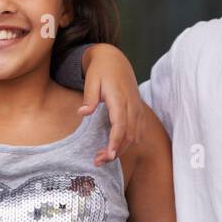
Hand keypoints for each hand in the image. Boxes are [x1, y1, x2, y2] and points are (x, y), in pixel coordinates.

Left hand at [77, 43, 143, 164]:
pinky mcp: (138, 111)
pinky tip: (115, 149)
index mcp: (119, 98)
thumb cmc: (100, 71)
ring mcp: (137, 108)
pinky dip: (128, 143)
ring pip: (135, 135)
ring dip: (121, 149)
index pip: (120, 124)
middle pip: (129, 134)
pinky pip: (138, 131)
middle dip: (116, 151)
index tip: (109, 156)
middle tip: (98, 161)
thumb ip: (89, 98)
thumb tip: (83, 113)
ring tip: (103, 158)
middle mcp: (131, 105)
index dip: (116, 141)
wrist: (115, 60)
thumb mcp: (91, 80)